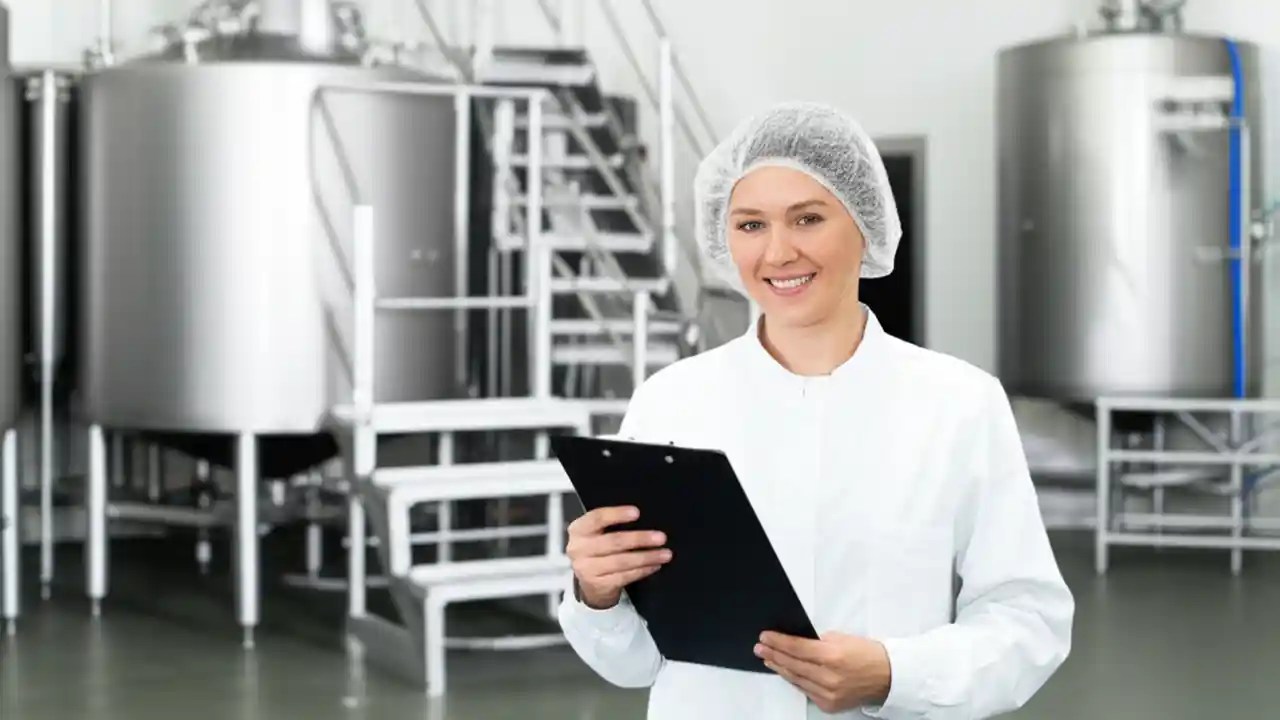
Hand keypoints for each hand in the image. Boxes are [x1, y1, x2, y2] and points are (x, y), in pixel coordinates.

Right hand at [566, 506, 671, 609]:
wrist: (589, 582)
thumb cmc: (598, 549)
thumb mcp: (597, 533)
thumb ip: (611, 525)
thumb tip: (642, 519)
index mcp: (578, 530)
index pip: (596, 518)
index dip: (617, 514)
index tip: (637, 512)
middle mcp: (579, 549)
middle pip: (613, 541)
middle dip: (640, 539)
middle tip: (660, 537)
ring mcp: (587, 569)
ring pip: (622, 561)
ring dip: (647, 557)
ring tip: (664, 554)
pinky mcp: (599, 585)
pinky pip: (625, 576)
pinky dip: (643, 570)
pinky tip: (654, 565)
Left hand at [755, 631, 891, 713]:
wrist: (887, 676)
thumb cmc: (867, 654)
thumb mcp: (841, 638)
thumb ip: (817, 641)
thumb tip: (795, 642)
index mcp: (832, 656)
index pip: (796, 648)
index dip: (778, 642)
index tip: (765, 637)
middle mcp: (829, 677)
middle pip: (792, 664)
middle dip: (773, 654)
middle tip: (760, 647)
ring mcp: (828, 693)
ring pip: (796, 679)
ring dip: (780, 668)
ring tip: (768, 658)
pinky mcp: (829, 704)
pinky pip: (805, 690)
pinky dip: (795, 680)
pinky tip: (785, 672)